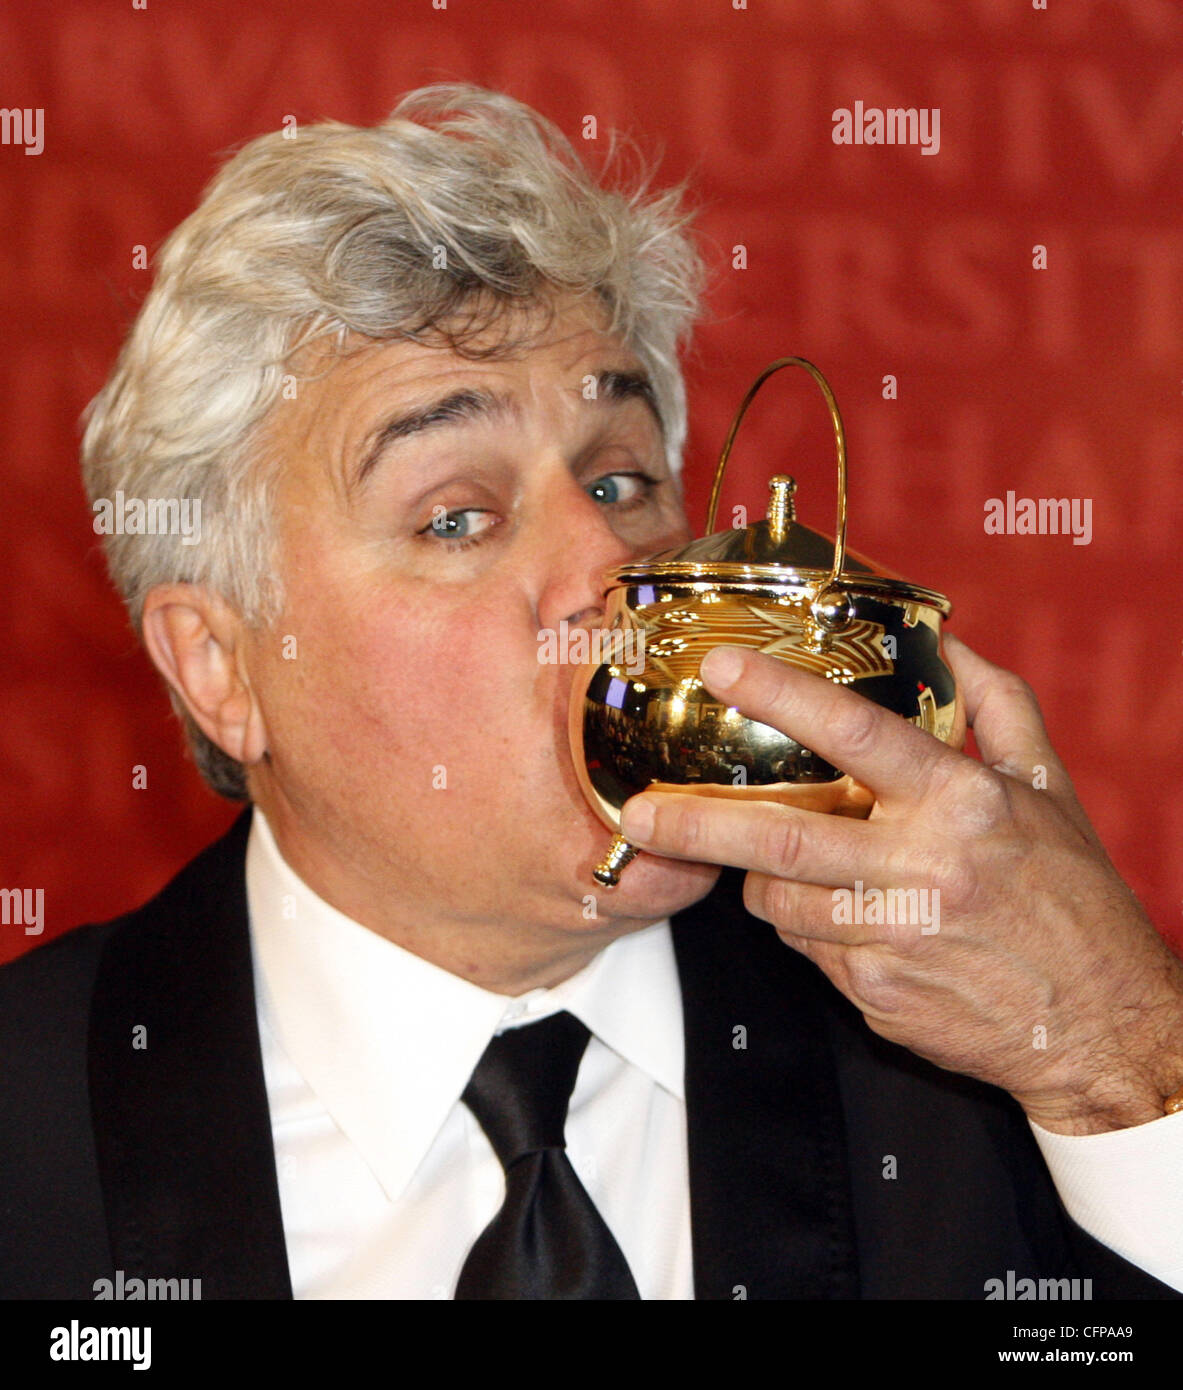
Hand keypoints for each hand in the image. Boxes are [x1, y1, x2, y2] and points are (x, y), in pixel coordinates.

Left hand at [619, 635, 1182, 1134]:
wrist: (1102, 1024)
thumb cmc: (1071, 899)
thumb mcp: (1048, 788)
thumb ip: (997, 705)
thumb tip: (947, 640)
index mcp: (961, 803)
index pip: (853, 734)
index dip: (778, 695)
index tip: (721, 668)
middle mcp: (922, 868)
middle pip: (780, 837)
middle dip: (695, 824)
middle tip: (639, 813)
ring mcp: (892, 937)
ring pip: (778, 900)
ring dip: (761, 880)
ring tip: (785, 865)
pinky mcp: (874, 990)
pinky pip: (806, 948)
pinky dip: (804, 926)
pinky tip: (846, 917)